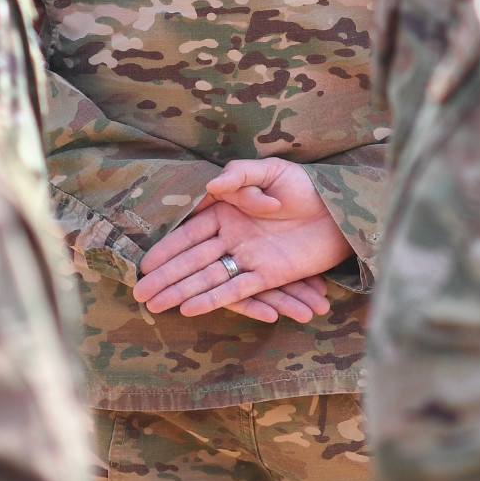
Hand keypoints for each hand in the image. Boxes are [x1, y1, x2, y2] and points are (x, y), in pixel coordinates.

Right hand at [133, 160, 352, 319]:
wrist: (341, 209)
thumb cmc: (305, 186)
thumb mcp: (273, 172)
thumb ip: (241, 176)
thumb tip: (212, 184)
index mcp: (227, 212)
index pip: (189, 234)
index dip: (166, 249)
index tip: (142, 264)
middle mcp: (233, 238)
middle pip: (192, 262)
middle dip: (165, 278)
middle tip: (138, 294)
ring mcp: (250, 258)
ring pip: (208, 278)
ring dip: (182, 293)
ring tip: (156, 308)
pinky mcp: (268, 274)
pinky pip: (237, 289)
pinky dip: (214, 299)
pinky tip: (191, 309)